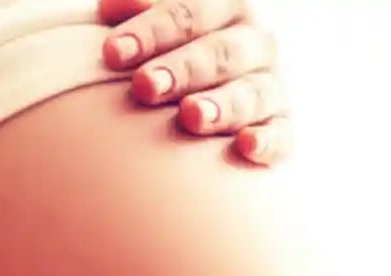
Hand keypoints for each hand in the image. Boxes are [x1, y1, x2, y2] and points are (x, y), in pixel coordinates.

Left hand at [99, 0, 290, 164]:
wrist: (223, 86)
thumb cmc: (179, 49)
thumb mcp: (165, 24)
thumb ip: (141, 10)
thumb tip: (107, 11)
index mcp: (228, 7)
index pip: (189, 14)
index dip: (150, 31)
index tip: (111, 53)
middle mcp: (257, 43)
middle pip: (220, 53)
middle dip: (181, 69)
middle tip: (144, 86)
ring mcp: (273, 86)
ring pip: (252, 94)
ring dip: (221, 105)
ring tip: (190, 116)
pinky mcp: (282, 127)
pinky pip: (281, 135)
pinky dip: (267, 141)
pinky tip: (245, 146)